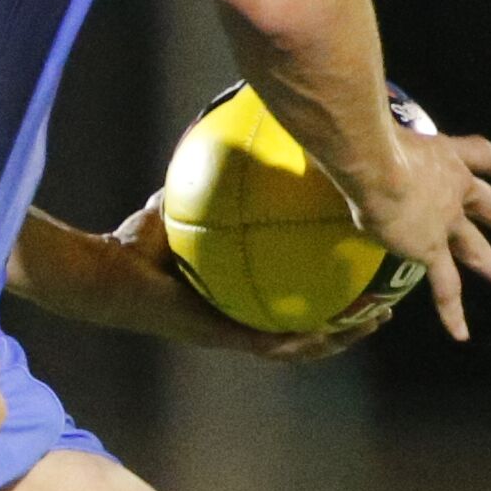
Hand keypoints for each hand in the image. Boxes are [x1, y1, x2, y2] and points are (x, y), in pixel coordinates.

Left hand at [78, 200, 387, 362]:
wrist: (103, 275)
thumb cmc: (134, 243)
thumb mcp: (186, 205)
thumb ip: (213, 183)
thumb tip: (234, 143)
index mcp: (238, 296)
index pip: (294, 298)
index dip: (329, 294)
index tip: (361, 274)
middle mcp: (241, 320)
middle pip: (309, 329)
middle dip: (350, 322)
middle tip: (386, 305)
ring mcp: (233, 334)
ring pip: (301, 346)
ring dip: (340, 337)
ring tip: (374, 318)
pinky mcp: (221, 337)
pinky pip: (274, 344)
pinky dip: (305, 339)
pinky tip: (331, 326)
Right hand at [356, 122, 490, 345]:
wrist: (376, 164)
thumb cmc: (368, 139)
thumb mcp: (380, 131)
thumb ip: (374, 136)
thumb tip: (346, 135)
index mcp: (443, 155)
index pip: (477, 153)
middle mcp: (452, 187)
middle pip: (486, 203)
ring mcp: (446, 221)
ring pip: (477, 249)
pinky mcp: (431, 249)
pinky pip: (445, 286)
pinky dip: (453, 311)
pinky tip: (462, 332)